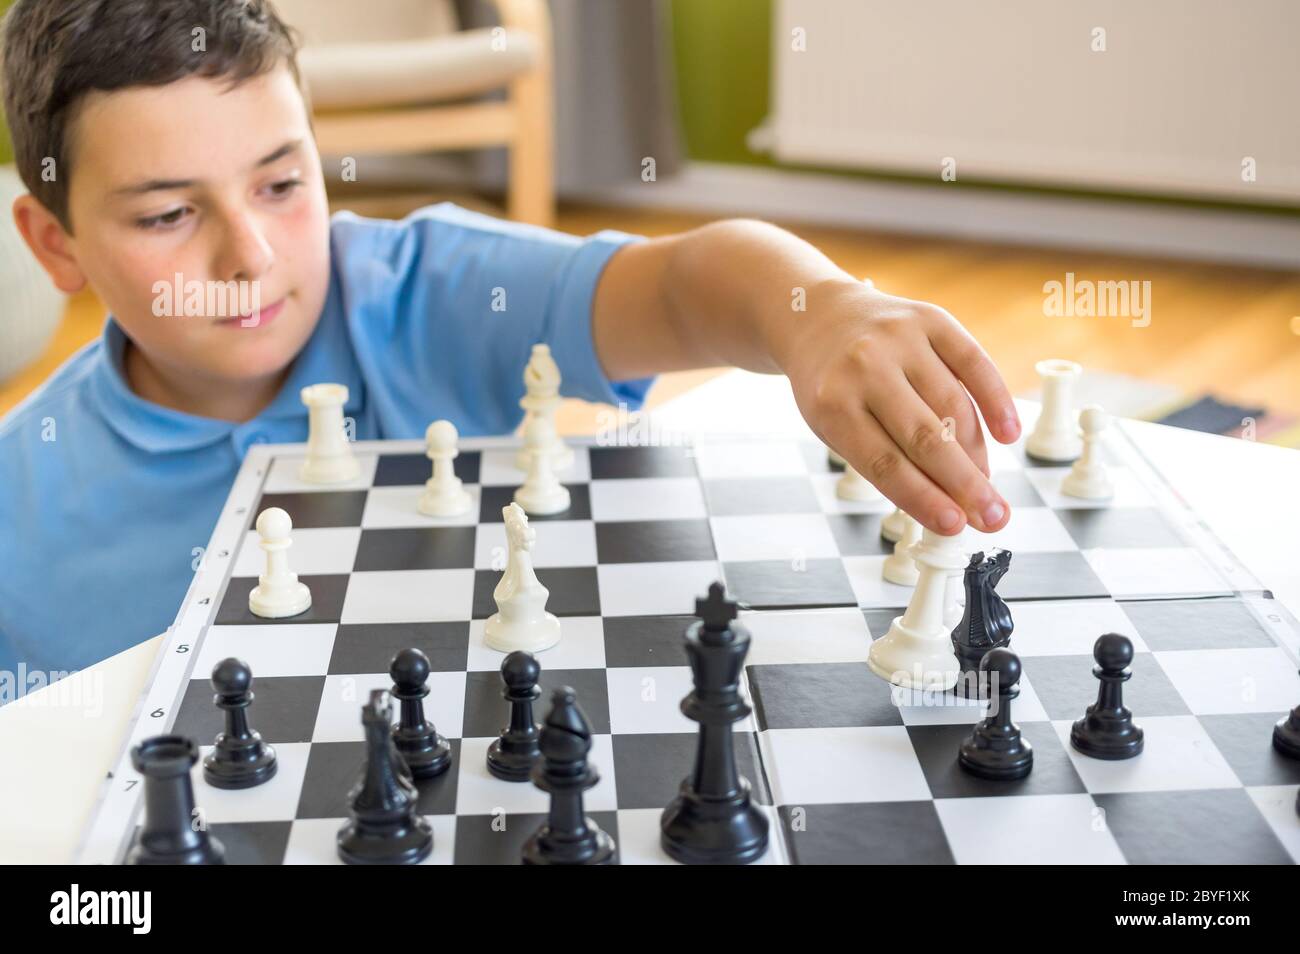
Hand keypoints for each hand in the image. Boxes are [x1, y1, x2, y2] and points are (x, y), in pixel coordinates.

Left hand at [776, 279, 1019, 534]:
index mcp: (831, 403)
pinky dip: (995, 400)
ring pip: (952, 404)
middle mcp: (865, 367)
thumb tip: (948, 504)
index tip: (955, 526)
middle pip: (924, 437)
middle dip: (964, 484)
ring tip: (989, 488)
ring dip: (977, 453)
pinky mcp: (929, 319)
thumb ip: (885, 459)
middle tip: (993, 519)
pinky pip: (973, 362)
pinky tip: (1009, 435)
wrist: (820, 319)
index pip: (884, 463)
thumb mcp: (835, 426)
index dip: (923, 498)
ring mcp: (899, 338)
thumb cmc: (832, 387)